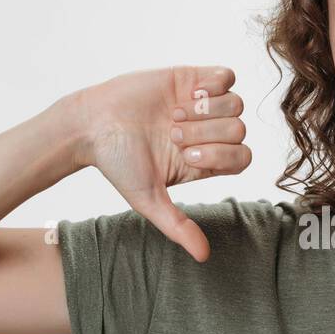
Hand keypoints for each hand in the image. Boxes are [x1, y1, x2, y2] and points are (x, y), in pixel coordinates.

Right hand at [74, 65, 250, 261]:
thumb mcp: (148, 200)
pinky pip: (227, 76)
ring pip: (236, 104)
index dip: (221, 156)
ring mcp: (204, 105)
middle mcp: (210, 134)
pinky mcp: (193, 79)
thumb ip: (178, 226)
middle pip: (239, 129)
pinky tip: (185, 94)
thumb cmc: (118, 163)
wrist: (92, 124)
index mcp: (206, 161)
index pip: (242, 157)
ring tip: (172, 115)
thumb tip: (204, 257)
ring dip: (204, 110)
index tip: (186, 155)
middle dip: (205, 133)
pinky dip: (211, 85)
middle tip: (171, 134)